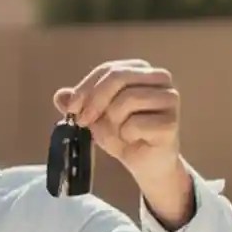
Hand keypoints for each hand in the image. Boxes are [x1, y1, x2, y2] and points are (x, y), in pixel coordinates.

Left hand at [54, 59, 194, 228]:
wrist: (144, 162)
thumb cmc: (122, 133)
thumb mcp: (94, 116)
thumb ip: (78, 104)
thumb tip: (60, 95)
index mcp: (140, 70)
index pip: (108, 69)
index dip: (86, 88)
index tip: (71, 109)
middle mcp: (160, 79)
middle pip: (118, 77)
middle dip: (95, 100)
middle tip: (83, 121)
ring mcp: (169, 98)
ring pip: (128, 99)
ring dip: (113, 121)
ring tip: (118, 132)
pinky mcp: (171, 122)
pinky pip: (136, 124)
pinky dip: (126, 135)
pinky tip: (134, 140)